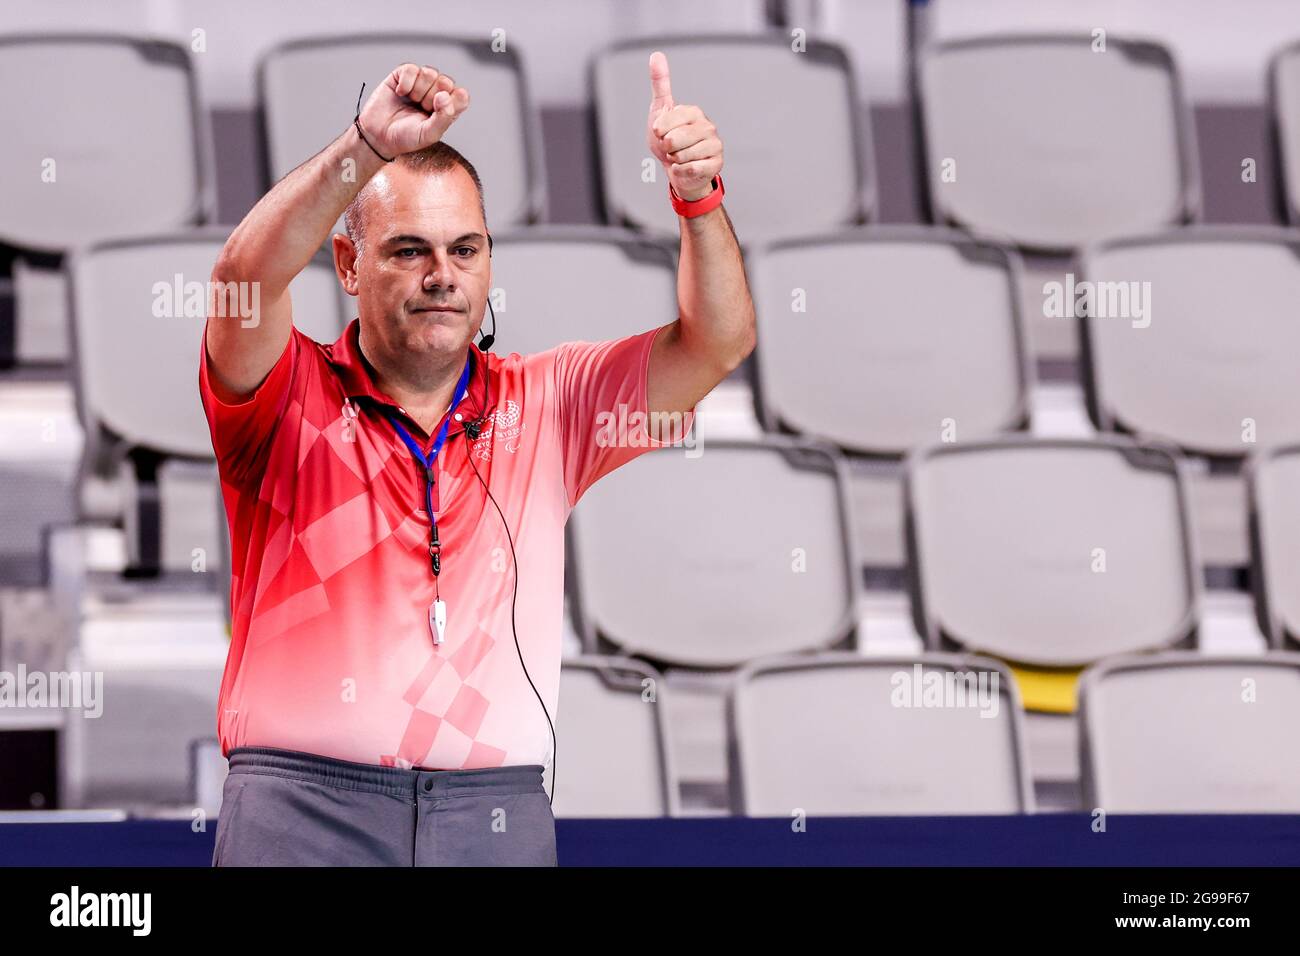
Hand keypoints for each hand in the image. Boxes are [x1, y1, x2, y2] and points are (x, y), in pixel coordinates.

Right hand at [357, 63, 469, 157]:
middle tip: (421, 109)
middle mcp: (435, 93)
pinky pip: (411, 69)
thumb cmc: (405, 137)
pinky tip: (400, 93)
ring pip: (430, 73)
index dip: (452, 101)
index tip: (438, 111)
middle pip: (446, 82)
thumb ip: (444, 117)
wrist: (378, 135)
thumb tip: (445, 95)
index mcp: (446, 108)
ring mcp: (419, 83)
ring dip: (419, 90)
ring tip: (410, 101)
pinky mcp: (402, 75)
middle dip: (432, 97)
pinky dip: (406, 82)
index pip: (461, 96)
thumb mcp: (430, 134)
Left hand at [646, 51, 722, 201]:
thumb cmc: (668, 140)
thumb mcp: (660, 111)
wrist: (677, 170)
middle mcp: (708, 126)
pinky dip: (683, 171)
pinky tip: (685, 167)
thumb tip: (657, 55)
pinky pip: (692, 168)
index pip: (669, 121)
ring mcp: (714, 144)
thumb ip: (660, 84)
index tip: (660, 133)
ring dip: (675, 160)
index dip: (659, 131)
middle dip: (667, 148)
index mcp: (694, 112)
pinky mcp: (717, 163)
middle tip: (671, 148)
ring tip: (679, 157)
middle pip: (675, 140)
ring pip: (683, 155)